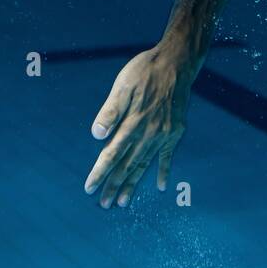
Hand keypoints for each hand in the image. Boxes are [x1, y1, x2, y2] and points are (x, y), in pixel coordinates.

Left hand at [85, 44, 193, 207]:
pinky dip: (163, 172)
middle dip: (114, 186)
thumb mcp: (122, 86)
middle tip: (104, 205)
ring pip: (144, 165)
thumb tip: (96, 135)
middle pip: (127, 166)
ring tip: (123, 202)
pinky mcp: (175, 132)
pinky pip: (167, 157)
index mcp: (133, 123)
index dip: (100, 172)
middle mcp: (148, 134)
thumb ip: (110, 111)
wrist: (177, 63)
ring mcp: (163, 135)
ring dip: (133, 184)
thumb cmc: (144, 71)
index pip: (112, 154)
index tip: (89, 188)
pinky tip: (160, 186)